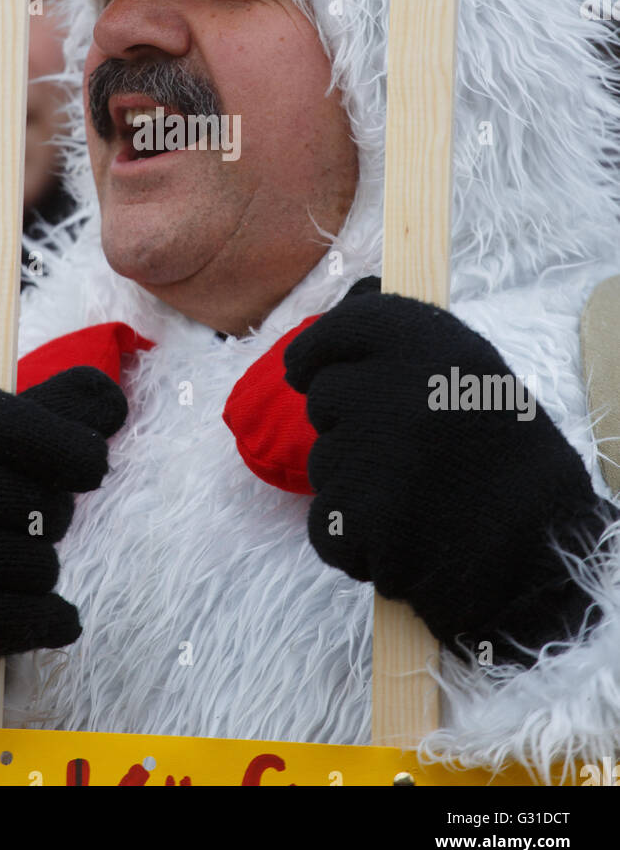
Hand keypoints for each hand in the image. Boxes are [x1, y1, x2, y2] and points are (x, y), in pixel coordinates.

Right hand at [0, 367, 126, 671]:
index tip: (92, 467)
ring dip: (39, 568)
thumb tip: (115, 403)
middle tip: (17, 517)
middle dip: (52, 515)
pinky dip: (50, 619)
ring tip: (0, 560)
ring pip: (40, 566)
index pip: (29, 430)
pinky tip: (32, 610)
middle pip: (44, 505)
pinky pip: (31, 621)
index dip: (78, 451)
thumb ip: (61, 407)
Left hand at [284, 277, 614, 661]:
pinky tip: (405, 538)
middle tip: (406, 450)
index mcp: (423, 341)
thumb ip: (404, 340)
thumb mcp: (470, 369)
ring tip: (419, 497)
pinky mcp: (359, 521)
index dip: (317, 350)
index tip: (304, 369)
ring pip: (324, 464)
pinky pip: (326, 523)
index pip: (343, 327)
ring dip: (356, 484)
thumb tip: (345, 302)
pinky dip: (355, 539)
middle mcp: (390, 388)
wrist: (545, 547)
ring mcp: (370, 456)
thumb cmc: (506, 456)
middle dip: (349, 424)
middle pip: (324, 398)